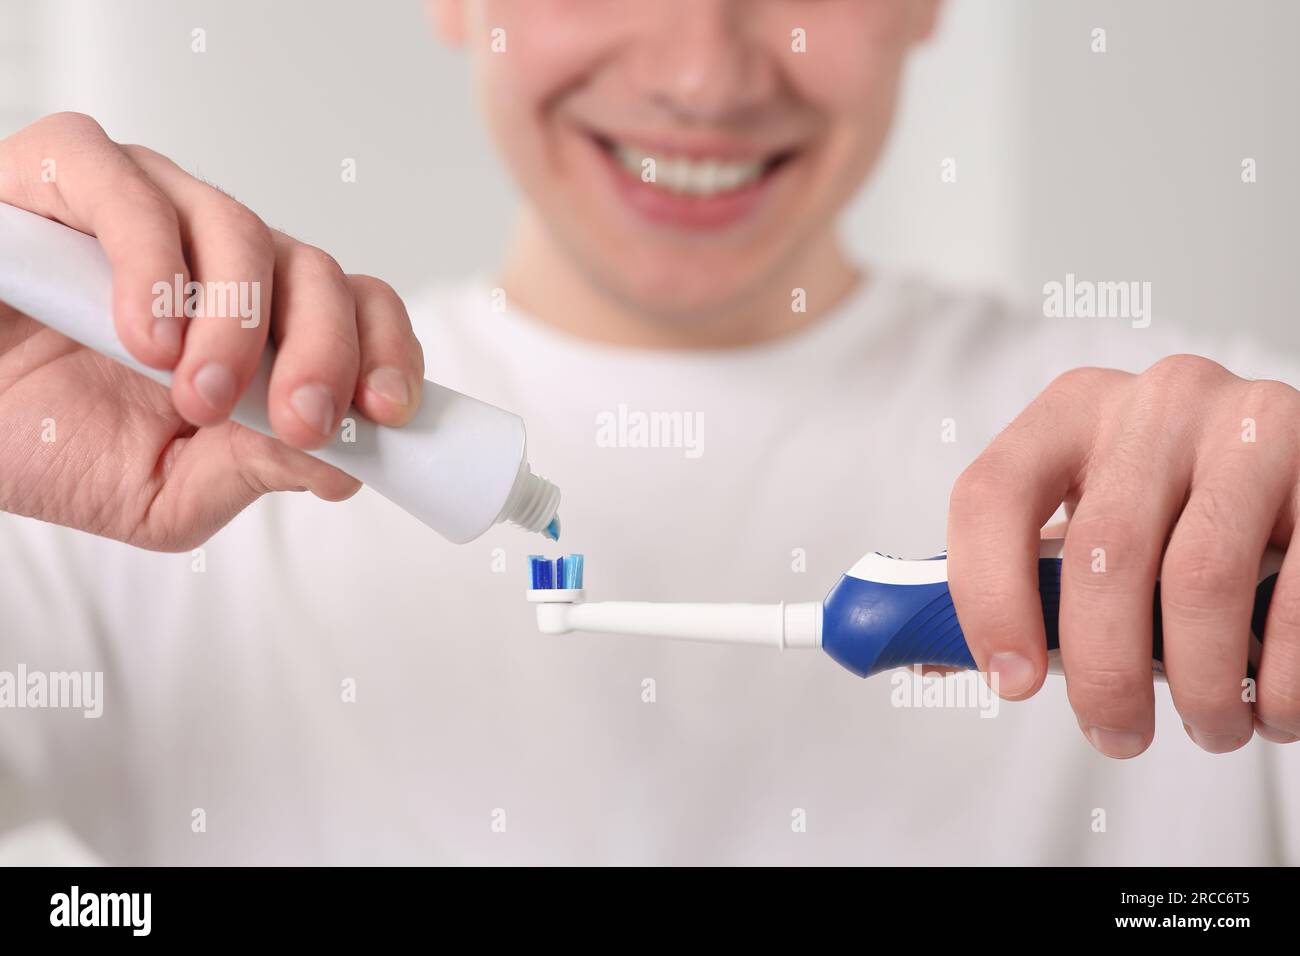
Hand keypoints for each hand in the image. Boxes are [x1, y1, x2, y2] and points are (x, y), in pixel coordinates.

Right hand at [0, 113, 424, 549]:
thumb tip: (345, 469)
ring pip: (240, 229)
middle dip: (325, 354)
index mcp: (256, 322)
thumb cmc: (47, 441)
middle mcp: (216, 255)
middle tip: (302, 422)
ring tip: (198, 398)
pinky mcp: (66, 172)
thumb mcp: (166, 489)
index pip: (356, 309)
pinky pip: (130, 192)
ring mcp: (148, 205)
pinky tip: (145, 339)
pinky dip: (154, 267)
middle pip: (317, 272)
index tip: (386, 414)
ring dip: (238, 327)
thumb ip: (252, 473)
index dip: (386, 352)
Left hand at [947, 355, 1299, 756]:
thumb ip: (1020, 577)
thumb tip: (925, 658)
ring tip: (1212, 725)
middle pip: (1101, 553)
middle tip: (1117, 731)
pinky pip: (1296, 597)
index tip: (1009, 680)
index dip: (985, 596)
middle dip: (1104, 672)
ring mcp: (1250, 426)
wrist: (1297, 469)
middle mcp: (1157, 403)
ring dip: (1203, 685)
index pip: (991, 495)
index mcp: (1072, 413)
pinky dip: (1283, 676)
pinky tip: (1274, 704)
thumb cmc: (1172, 507)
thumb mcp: (1091, 514)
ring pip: (1199, 580)